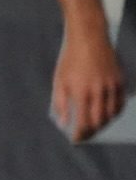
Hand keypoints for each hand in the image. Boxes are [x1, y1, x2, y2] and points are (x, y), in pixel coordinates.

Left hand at [51, 23, 124, 141]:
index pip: (83, 121)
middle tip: (88, 134)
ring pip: (112, 113)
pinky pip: (120, 103)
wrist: (90, 39)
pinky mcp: (120, 81)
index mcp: (81, 91)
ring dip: (105, 122)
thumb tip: (63, 122)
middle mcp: (98, 91)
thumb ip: (61, 102)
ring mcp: (111, 86)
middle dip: (93, 130)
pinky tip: (109, 114)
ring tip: (97, 125)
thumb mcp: (59, 80)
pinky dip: (115, 112)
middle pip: (100, 120)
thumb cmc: (71, 60)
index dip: (81, 133)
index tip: (77, 139)